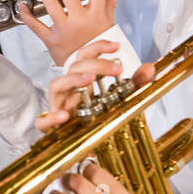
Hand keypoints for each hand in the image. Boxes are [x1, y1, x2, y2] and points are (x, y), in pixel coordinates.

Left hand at [17, 0, 121, 66]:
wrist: (87, 70)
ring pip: (49, 3)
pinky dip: (26, 14)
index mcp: (96, 16)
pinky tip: (24, 6)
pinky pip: (34, 25)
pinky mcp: (51, 40)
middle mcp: (80, 21)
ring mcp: (65, 30)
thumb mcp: (108, 23)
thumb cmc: (97, 45)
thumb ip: (110, 2)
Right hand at [35, 40, 153, 132]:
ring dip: (73, 79)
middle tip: (117, 70)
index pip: (84, 56)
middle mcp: (69, 91)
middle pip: (74, 67)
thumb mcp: (119, 100)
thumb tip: (149, 68)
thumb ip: (134, 85)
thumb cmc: (96, 120)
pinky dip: (51, 118)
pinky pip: (43, 121)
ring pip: (56, 86)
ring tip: (90, 80)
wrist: (82, 147)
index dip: (98, 47)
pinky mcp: (52, 128)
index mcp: (82, 81)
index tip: (116, 46)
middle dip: (95, 64)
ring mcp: (59, 107)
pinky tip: (64, 116)